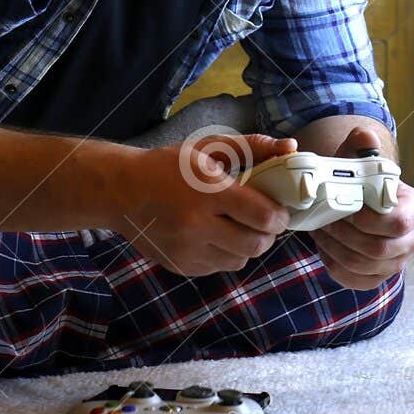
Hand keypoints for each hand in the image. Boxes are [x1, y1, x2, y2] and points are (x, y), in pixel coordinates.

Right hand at [111, 133, 295, 277]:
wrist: (121, 191)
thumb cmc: (169, 165)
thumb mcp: (209, 147)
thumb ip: (253, 146)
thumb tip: (292, 147)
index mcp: (208, 192)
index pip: (262, 216)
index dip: (279, 217)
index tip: (280, 212)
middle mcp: (198, 225)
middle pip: (255, 244)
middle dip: (267, 234)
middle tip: (263, 221)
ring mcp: (187, 250)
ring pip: (240, 260)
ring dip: (247, 246)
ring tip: (238, 227)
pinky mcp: (180, 266)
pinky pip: (219, 267)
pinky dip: (225, 254)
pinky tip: (216, 236)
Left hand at [312, 126, 413, 289]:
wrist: (360, 204)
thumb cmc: (361, 183)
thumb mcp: (360, 161)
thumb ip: (361, 145)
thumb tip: (364, 136)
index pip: (397, 223)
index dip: (367, 220)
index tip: (344, 207)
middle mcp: (412, 240)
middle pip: (379, 250)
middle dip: (345, 236)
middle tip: (323, 222)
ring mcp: (396, 263)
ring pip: (364, 266)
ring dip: (336, 249)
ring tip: (320, 232)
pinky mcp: (378, 278)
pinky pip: (354, 280)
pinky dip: (334, 265)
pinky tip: (325, 247)